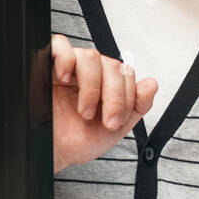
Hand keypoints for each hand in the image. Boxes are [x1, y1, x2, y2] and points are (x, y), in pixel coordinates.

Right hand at [51, 34, 157, 171]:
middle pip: (112, 66)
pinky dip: (65, 59)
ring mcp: (69, 67)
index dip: (126, 97)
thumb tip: (152, 84)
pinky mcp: (46, 65)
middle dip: (113, 97)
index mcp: (107, 84)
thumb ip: (137, 105)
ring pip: (91, 57)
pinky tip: (65, 79)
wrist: (52, 153)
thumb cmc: (78, 140)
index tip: (115, 121)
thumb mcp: (116, 127)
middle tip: (104, 121)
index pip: (126, 74)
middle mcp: (90, 73)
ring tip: (84, 111)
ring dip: (91, 87)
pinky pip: (60, 45)